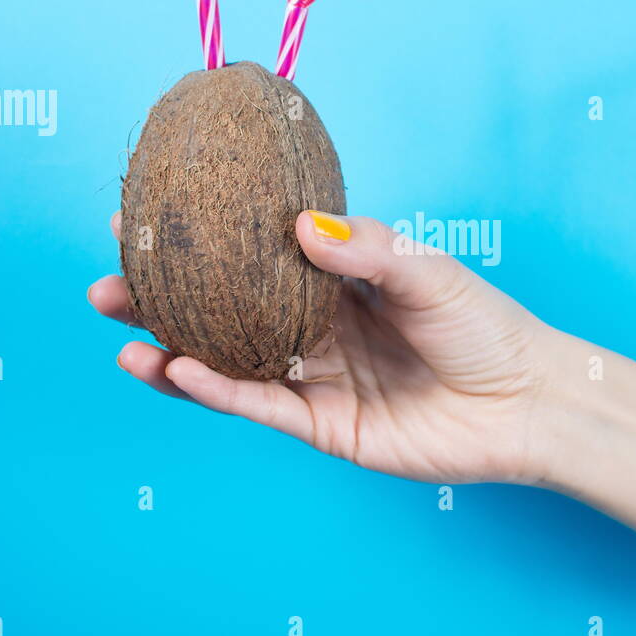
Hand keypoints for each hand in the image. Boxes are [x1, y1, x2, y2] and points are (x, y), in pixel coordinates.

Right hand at [88, 211, 556, 483]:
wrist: (527, 404)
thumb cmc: (486, 328)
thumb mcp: (429, 272)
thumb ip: (368, 250)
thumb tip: (301, 226)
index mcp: (338, 280)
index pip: (256, 253)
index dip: (205, 235)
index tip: (149, 210)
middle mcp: (316, 326)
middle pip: (225, 308)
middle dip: (166, 295)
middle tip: (109, 278)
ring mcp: (315, 376)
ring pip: (228, 359)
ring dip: (172, 346)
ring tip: (122, 329)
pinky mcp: (323, 425)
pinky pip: (258, 404)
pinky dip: (214, 388)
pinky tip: (173, 368)